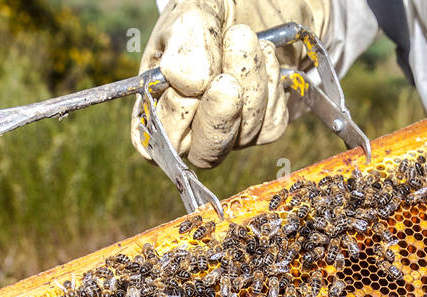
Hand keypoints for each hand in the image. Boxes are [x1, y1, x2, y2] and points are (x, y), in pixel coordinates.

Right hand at [129, 0, 329, 169]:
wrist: (259, 4)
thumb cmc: (213, 11)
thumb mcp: (190, 12)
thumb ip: (184, 44)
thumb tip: (190, 83)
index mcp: (157, 103)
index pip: (156, 138)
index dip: (175, 117)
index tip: (192, 84)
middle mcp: (192, 126)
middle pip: (204, 152)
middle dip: (218, 117)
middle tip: (227, 82)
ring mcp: (230, 131)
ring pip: (242, 134)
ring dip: (249, 84)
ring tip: (245, 38)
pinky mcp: (263, 126)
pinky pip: (269, 124)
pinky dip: (270, 87)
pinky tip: (265, 57)